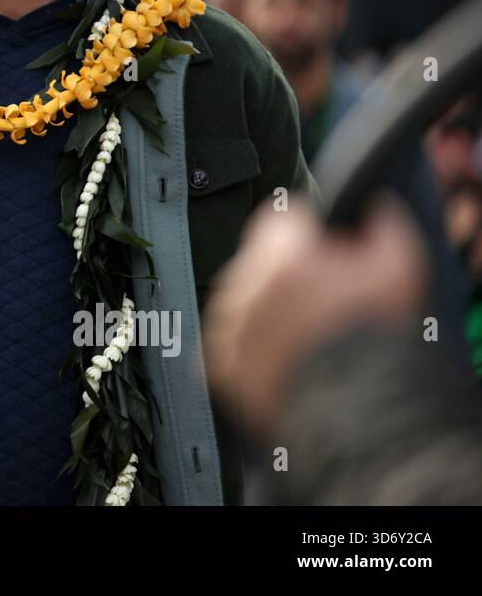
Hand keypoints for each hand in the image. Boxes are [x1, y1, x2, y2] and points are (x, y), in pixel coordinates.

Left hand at [205, 196, 426, 435]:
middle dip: (283, 272)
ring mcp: (229, 325)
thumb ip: (378, 223)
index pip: (278, 218)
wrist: (359, 411)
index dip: (304, 232)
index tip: (319, 249)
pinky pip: (226, 341)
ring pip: (239, 300)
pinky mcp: (219, 363)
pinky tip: (280, 356)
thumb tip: (369, 205)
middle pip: (257, 260)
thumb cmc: (377, 337)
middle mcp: (245, 284)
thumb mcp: (396, 265)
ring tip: (301, 334)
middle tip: (319, 299)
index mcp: (281, 255)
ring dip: (262, 308)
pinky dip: (247, 346)